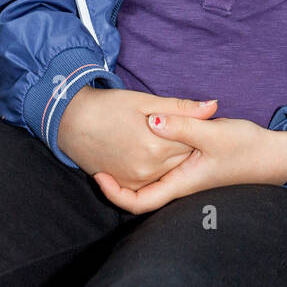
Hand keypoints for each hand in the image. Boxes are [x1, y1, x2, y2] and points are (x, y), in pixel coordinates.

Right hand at [57, 85, 218, 188]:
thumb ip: (182, 108)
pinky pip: (153, 183)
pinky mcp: (127, 185)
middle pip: (183, 160)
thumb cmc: (109, 106)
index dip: (196, 129)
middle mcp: (148, 170)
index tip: (192, 119)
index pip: (192, 142)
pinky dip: (160, 170)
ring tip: (162, 138)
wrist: (72, 122)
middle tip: (178, 129)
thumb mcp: (146, 101)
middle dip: (187, 144)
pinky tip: (155, 153)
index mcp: (156, 147)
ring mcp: (136, 181)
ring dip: (174, 158)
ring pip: (170, 172)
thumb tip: (214, 106)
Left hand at [92, 113, 286, 213]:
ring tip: (112, 152)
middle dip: (117, 181)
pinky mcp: (194, 169)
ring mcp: (187, 179)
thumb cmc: (246, 148)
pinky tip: (143, 144)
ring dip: (130, 172)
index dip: (115, 194)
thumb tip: (151, 121)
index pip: (140, 202)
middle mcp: (181, 185)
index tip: (99, 175)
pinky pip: (163, 172)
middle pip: (140, 193)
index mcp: (182, 183)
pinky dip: (148, 163)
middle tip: (96, 159)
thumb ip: (182, 126)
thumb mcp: (213, 133)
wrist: (274, 157)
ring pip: (151, 182)